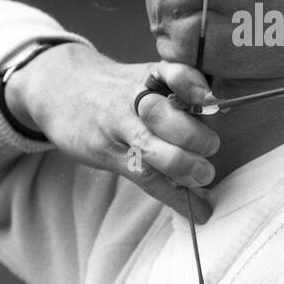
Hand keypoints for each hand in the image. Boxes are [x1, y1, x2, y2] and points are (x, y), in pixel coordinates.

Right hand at [5, 43, 218, 222]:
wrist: (60, 89)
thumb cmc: (117, 87)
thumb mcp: (145, 74)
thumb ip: (181, 90)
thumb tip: (223, 114)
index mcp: (149, 75)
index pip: (173, 73)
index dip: (191, 85)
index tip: (208, 97)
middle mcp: (133, 98)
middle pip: (161, 114)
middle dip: (191, 134)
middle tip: (211, 148)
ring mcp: (118, 126)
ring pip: (148, 147)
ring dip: (180, 164)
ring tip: (204, 177)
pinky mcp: (107, 153)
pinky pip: (143, 177)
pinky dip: (173, 197)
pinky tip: (197, 211)